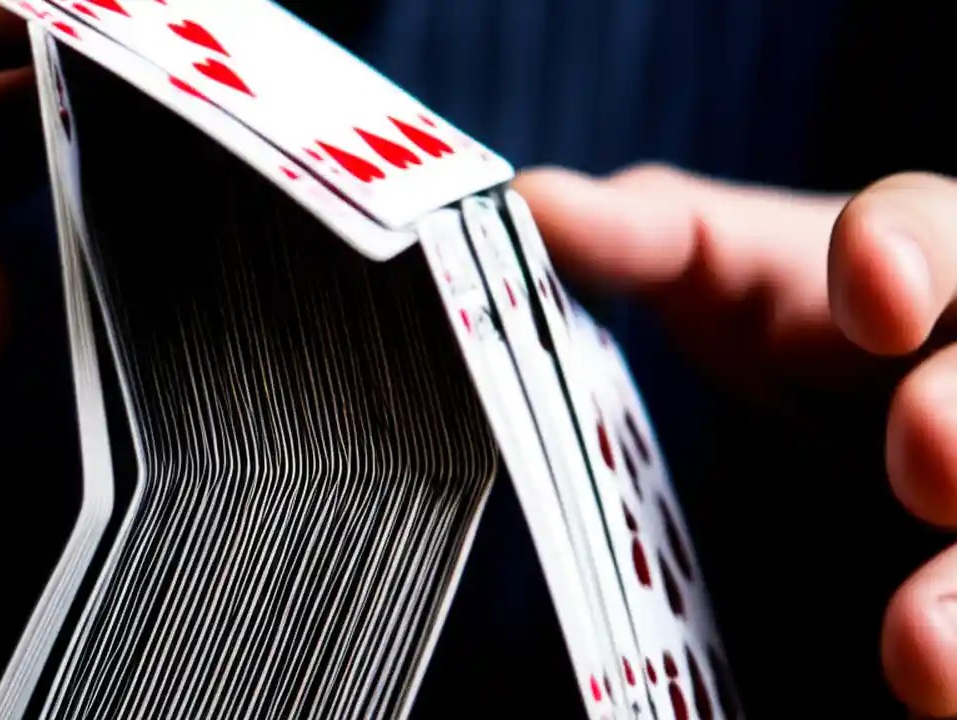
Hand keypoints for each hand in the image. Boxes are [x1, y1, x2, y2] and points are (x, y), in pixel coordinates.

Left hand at [515, 165, 956, 715]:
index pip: (935, 228)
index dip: (909, 250)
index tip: (867, 294)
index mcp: (913, 268)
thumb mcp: (713, 274)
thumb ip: (638, 238)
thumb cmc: (789, 321)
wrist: (856, 427)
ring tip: (917, 648)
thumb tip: (530, 202)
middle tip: (922, 457)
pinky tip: (925, 700)